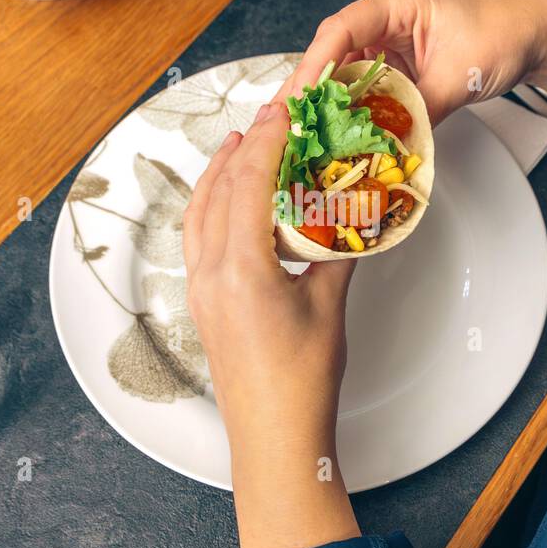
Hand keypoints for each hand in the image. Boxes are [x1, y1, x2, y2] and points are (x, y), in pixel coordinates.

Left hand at [183, 101, 359, 547]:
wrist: (274, 439)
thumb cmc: (302, 382)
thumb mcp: (328, 307)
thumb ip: (335, 256)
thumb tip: (348, 222)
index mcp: (242, 268)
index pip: (250, 183)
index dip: (269, 140)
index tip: (285, 108)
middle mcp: (210, 273)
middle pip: (219, 191)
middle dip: (243, 148)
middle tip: (270, 118)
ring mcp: (200, 289)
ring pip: (200, 213)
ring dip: (220, 174)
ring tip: (243, 145)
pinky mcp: (202, 304)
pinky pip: (198, 239)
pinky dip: (212, 207)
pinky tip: (231, 202)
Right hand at [284, 0, 546, 126]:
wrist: (534, 38)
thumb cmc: (503, 35)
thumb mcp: (458, 77)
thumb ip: (420, 110)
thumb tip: (388, 146)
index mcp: (397, 5)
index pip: (342, 29)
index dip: (317, 63)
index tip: (302, 95)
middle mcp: (386, 21)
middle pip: (333, 51)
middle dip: (309, 87)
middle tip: (286, 122)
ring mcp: (390, 44)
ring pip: (345, 72)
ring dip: (327, 102)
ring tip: (304, 132)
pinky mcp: (398, 66)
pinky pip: (366, 87)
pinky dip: (353, 110)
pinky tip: (339, 132)